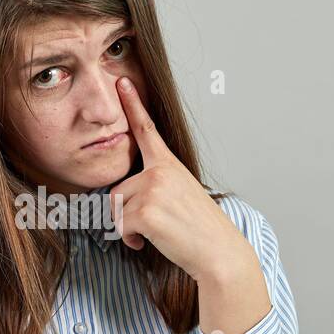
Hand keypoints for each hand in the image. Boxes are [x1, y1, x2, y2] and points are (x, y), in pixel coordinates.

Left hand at [108, 76, 255, 283]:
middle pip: (116, 190)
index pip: (146, 130)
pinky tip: (149, 242)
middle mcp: (159, 172)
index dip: (133, 105)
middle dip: (126, 213)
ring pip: (115, 209)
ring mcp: (152, 189)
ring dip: (128, 227)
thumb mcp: (181, 194)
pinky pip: (119, 226)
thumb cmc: (199, 228)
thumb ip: (156, 184)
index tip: (121, 81)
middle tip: (154, 224)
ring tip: (155, 232)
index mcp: (169, 165)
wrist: (218, 252)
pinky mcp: (145, 211)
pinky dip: (130, 239)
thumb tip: (125, 194)